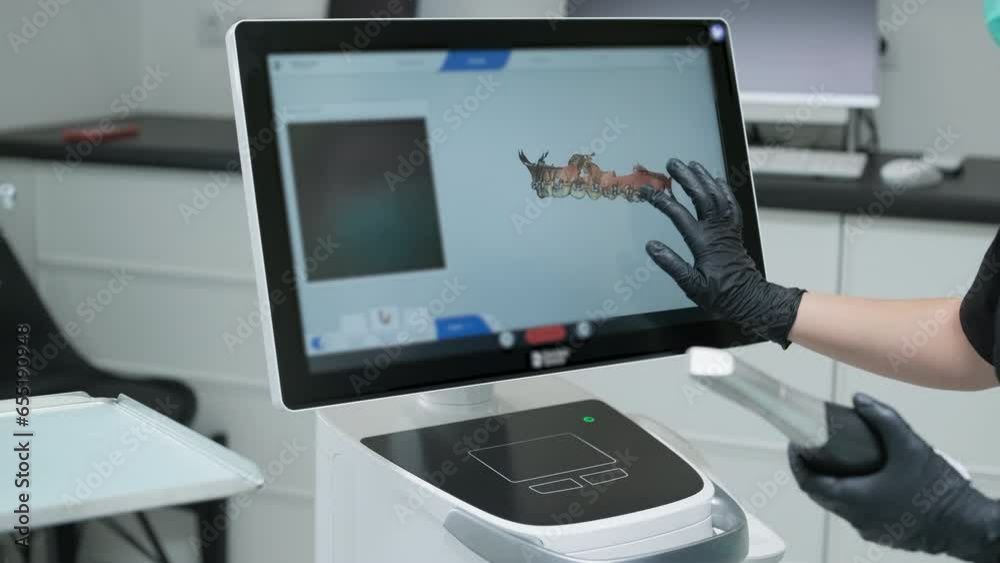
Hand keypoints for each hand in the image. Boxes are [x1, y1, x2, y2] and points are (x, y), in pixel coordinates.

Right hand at [641, 159, 803, 346]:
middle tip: (672, 164)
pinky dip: (724, 189)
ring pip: (717, 195)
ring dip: (704, 178)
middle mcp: (717, 231)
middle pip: (701, 196)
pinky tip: (717, 180)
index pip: (678, 215)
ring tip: (692, 165)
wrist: (749, 298)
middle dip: (686, 178)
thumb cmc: (721, 295)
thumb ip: (671, 264)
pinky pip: (731, 204)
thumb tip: (652, 247)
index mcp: (703, 243)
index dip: (661, 201)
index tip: (647, 192)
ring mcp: (728, 229)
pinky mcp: (735, 231)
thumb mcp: (691, 285)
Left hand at [790, 394, 999, 561]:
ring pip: (837, 504)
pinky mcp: (883, 533)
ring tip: (835, 459)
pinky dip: (850, 495)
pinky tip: (862, 478)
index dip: (796, 463)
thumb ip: (881, 417)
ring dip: (831, 483)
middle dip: (811, 470)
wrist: (965, 523)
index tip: (794, 445)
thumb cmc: (938, 490)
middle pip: (820, 494)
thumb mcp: (908, 444)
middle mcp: (857, 518)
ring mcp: (869, 528)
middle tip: (811, 448)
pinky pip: (856, 513)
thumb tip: (859, 400)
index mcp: (855, 499)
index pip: (809, 483)